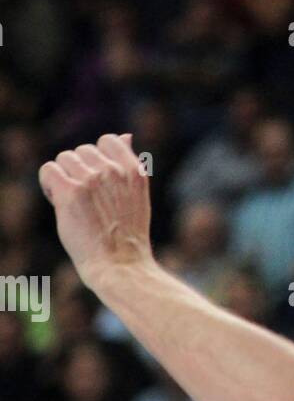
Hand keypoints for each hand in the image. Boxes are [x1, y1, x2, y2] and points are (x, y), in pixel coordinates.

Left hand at [39, 134, 152, 286]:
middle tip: (82, 198)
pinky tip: (57, 200)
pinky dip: (49, 183)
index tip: (95, 180)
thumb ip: (129, 165)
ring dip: (62, 177)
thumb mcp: (138, 195)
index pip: (108, 141)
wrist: (120, 264)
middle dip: (78, 170)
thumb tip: (125, 136)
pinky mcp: (71, 191)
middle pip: (82, 151)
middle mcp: (114, 170)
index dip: (96, 158)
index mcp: (134, 170)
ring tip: (70, 201)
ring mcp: (92, 179)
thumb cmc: (127, 235)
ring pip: (64, 159)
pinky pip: (49, 170)